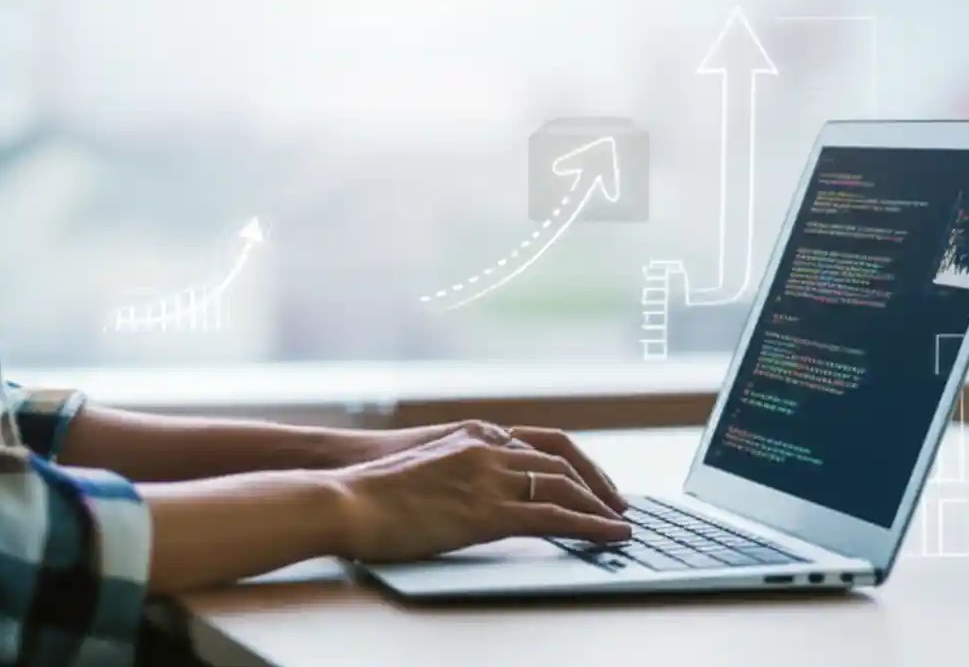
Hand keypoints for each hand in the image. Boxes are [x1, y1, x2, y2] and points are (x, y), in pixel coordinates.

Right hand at [330, 422, 630, 562]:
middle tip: (619, 505)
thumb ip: (458, 468)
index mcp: (478, 434)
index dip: (578, 463)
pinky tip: (610, 535)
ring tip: (622, 524)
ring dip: (599, 507)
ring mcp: (491, 477)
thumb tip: (471, 490)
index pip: (546, 442)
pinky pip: (554, 517)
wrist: (345, 495)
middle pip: (564, 462)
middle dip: (597, 485)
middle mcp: (491, 447)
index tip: (595, 481)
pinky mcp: (488, 511)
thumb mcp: (426, 464)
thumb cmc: (372, 488)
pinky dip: (590, 526)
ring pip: (564, 487)